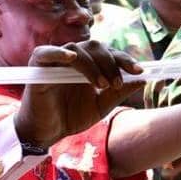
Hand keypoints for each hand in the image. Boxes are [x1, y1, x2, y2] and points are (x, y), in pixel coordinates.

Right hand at [14, 41, 143, 147]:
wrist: (48, 132)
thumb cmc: (73, 117)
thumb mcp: (102, 106)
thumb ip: (120, 92)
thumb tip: (143, 80)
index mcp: (91, 65)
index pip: (110, 53)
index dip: (125, 60)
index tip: (140, 72)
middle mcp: (75, 59)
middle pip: (96, 47)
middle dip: (111, 63)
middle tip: (116, 84)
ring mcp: (56, 62)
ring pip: (77, 49)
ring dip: (93, 65)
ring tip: (102, 85)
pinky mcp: (37, 68)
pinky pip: (45, 53)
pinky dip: (58, 52)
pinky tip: (71, 58)